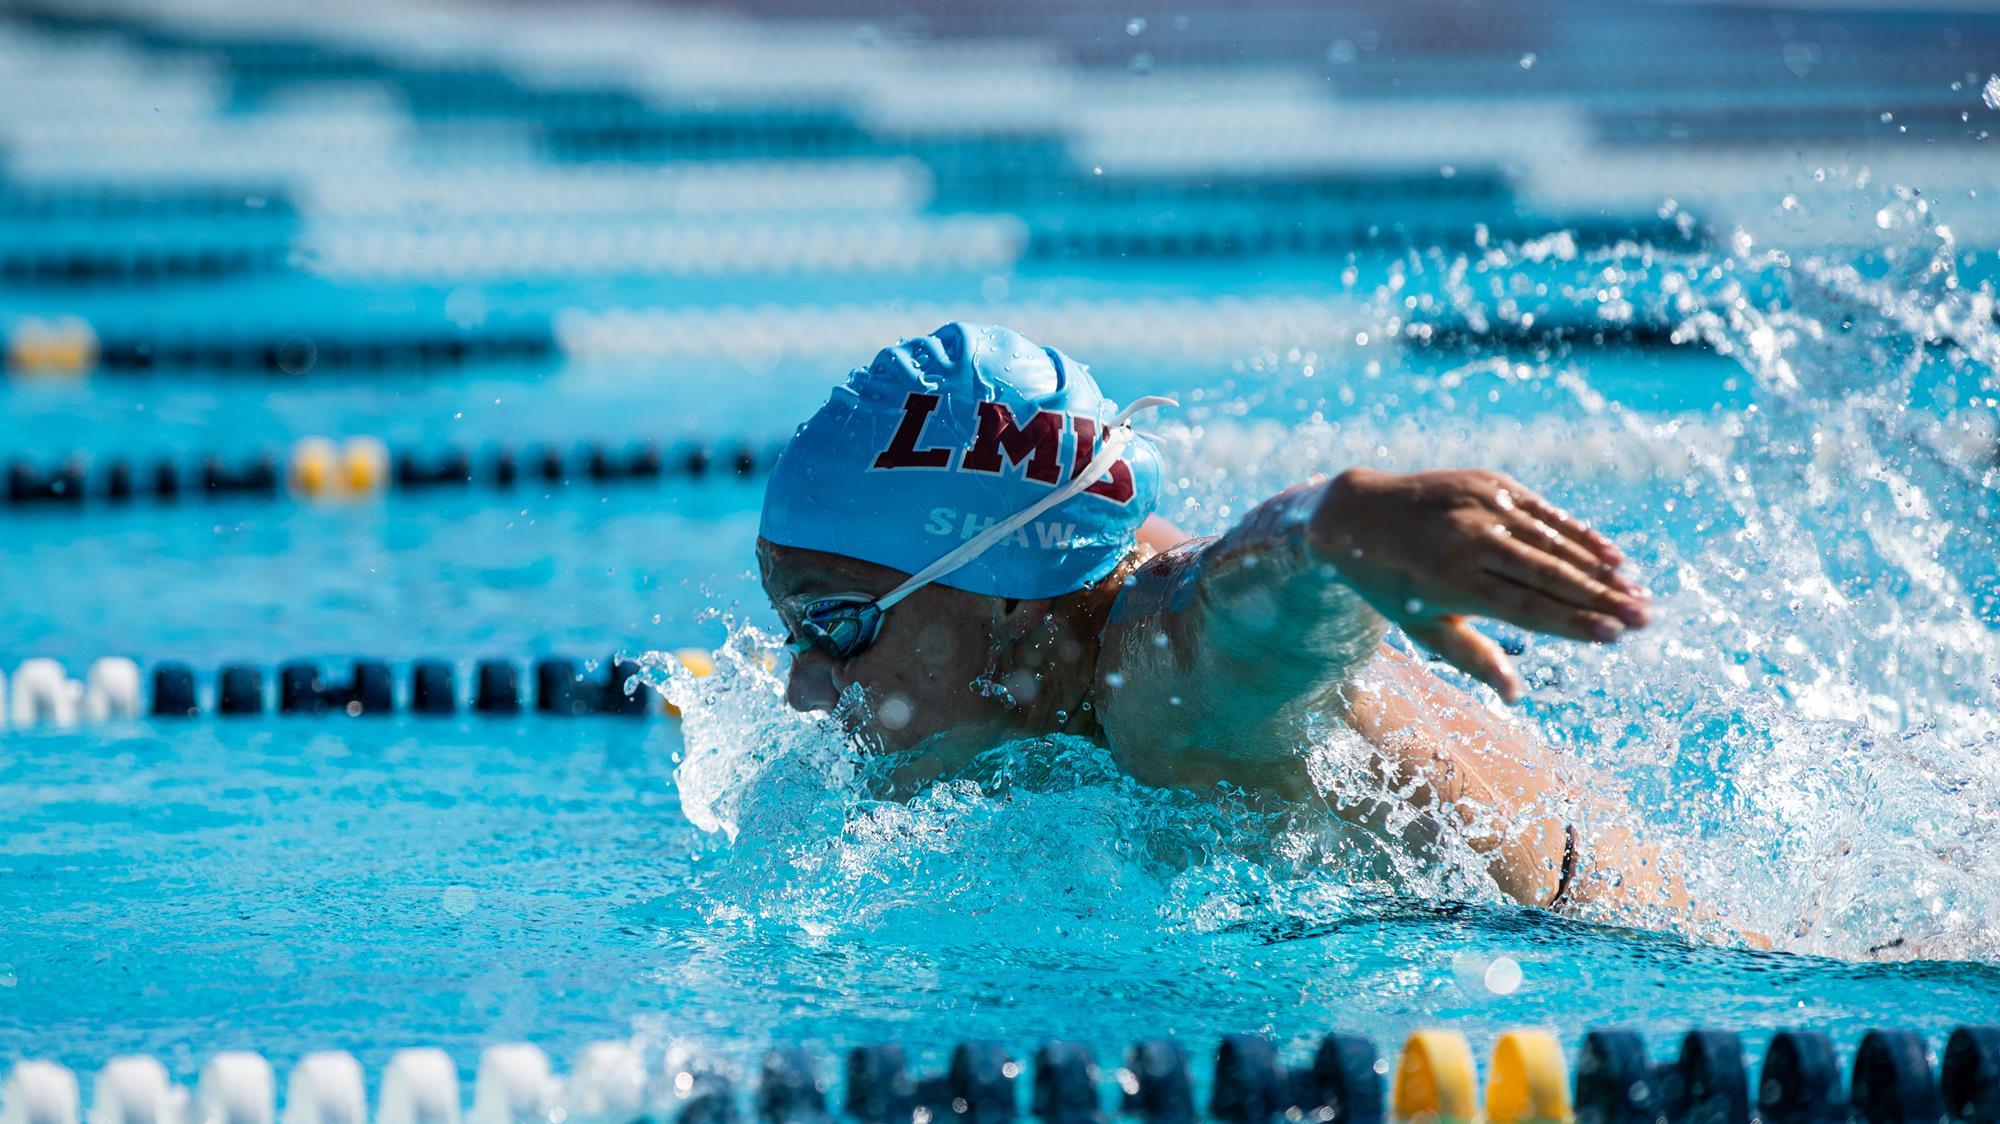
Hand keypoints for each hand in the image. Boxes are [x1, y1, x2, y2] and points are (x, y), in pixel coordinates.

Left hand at [1309, 467, 1648, 702]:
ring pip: (1553, 542)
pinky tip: (1612, 556)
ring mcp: (1482, 507)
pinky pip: (1545, 512)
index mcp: (1452, 582)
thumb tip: (1516, 696)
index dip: (1572, 623)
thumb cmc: (1391, 583)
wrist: (1356, 514)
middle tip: (1645, 618)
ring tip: (1637, 593)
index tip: (1613, 637)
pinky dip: (1580, 534)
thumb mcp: (1421, 627)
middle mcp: (1470, 541)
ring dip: (1600, 568)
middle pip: (1548, 574)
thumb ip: (1472, 658)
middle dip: (1601, 598)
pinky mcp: (1491, 484)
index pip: (1526, 607)